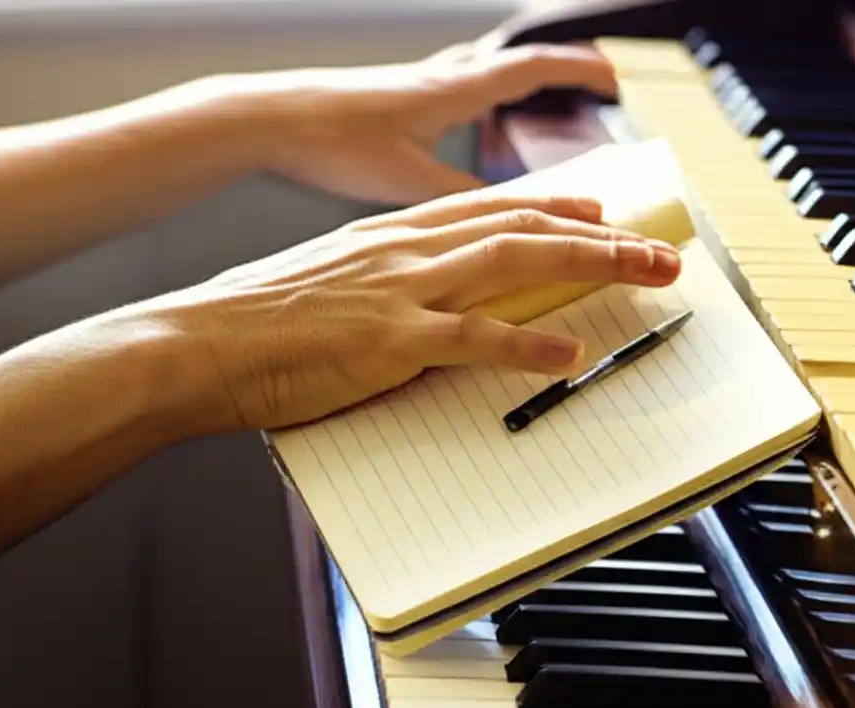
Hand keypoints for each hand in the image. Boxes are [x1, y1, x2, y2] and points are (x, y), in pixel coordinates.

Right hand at [131, 192, 679, 433]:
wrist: (199, 343)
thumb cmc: (259, 320)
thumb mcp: (333, 280)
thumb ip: (388, 280)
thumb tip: (426, 298)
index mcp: (393, 233)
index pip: (490, 208)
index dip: (554, 208)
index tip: (599, 212)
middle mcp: (406, 249)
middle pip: (521, 227)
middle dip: (598, 234)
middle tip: (655, 247)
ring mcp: (400, 291)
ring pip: (514, 263)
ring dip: (588, 266)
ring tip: (643, 275)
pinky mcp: (388, 341)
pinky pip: (473, 339)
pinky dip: (526, 345)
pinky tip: (567, 351)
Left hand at [235, 41, 616, 205]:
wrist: (269, 120)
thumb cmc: (334, 141)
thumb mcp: (411, 182)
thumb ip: (466, 199)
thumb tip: (514, 219)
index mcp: (454, 90)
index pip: (532, 69)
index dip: (578, 72)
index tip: (616, 77)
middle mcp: (440, 78)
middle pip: (514, 58)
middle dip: (559, 66)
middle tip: (596, 75)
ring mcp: (417, 84)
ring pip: (482, 67)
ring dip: (519, 73)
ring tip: (543, 91)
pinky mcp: (395, 99)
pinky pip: (455, 84)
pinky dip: (480, 91)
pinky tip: (467, 116)